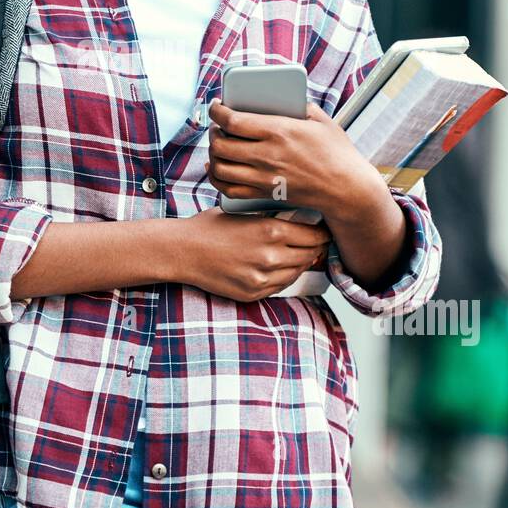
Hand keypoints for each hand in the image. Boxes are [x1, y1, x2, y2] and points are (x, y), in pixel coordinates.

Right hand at [176, 207, 332, 302]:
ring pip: (297, 272)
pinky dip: (284, 276)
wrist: (183, 251)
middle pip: (310, 255)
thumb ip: (273, 219)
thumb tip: (300, 221)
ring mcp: (262, 278)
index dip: (323, 233)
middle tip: (318, 242)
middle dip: (315, 248)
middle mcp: (271, 256)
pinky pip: (281, 286)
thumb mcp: (245, 214)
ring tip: (300, 254)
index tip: (324, 231)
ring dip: (301, 262)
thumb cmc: (210, 227)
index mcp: (271, 231)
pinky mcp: (253, 293)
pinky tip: (280, 267)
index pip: (315, 236)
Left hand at [206, 97, 380, 225]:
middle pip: (220, 144)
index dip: (216, 111)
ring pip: (220, 167)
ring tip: (218, 146)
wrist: (346, 189)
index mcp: (279, 131)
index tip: (215, 106)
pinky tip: (218, 169)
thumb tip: (286, 97)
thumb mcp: (321, 120)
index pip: (232, 120)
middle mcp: (267, 155)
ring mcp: (264, 177)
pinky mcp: (265, 193)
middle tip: (217, 127)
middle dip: (212, 133)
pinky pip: (229, 189)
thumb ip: (300, 106)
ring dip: (213, 154)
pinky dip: (217, 179)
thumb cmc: (337, 153)